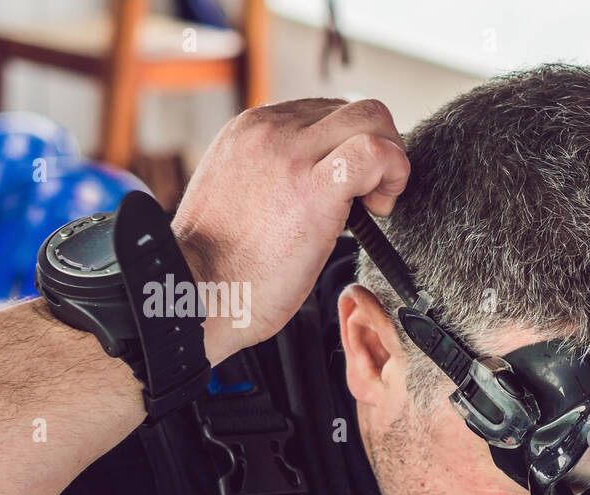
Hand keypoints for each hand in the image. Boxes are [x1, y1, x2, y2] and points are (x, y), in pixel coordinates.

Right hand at [171, 98, 410, 364]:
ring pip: (371, 117)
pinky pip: (375, 152)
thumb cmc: (224, 265)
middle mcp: (271, 129)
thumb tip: (322, 183)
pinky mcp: (313, 186)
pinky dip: (393, 175)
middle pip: (357, 108)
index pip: (329, 112)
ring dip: (391, 160)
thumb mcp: (244, 197)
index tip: (351, 190)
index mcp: (253, 129)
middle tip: (371, 198)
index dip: (353, 149)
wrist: (196, 291)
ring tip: (374, 205)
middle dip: (381, 149)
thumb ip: (279, 177)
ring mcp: (291, 152)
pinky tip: (377, 210)